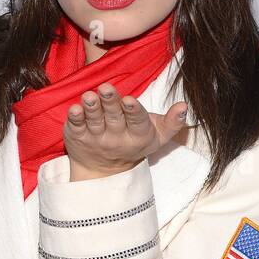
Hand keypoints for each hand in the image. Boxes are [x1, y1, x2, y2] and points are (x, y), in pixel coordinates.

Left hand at [63, 81, 188, 180]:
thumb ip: (172, 122)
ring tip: (88, 96)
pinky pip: (76, 127)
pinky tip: (74, 109)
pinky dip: (74, 118)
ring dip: (91, 108)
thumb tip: (184, 105)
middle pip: (114, 118)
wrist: (104, 170)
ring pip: (94, 122)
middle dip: (110, 103)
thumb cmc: (134, 142)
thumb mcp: (157, 136)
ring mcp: (95, 138)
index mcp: (138, 136)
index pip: (137, 122)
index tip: (129, 100)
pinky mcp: (77, 136)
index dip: (133, 111)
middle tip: (105, 88)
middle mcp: (116, 138)